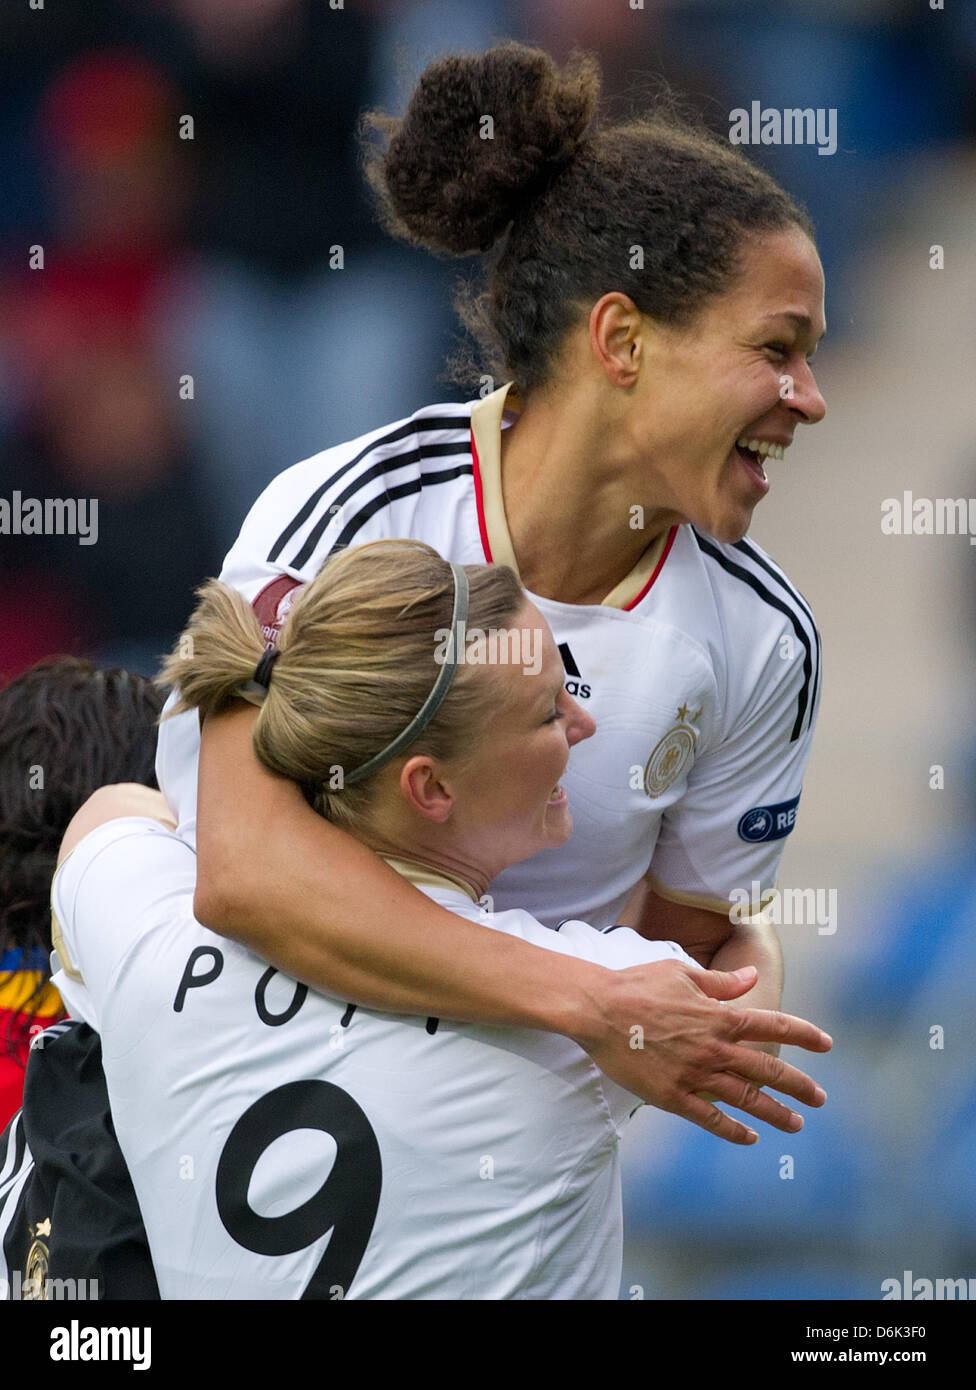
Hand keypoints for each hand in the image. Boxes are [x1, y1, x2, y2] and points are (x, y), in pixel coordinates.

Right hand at [573, 961, 830, 1144]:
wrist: (597, 1009)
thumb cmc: (637, 985)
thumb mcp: (682, 972)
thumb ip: (721, 981)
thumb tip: (752, 978)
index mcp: (719, 1016)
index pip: (773, 1025)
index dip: (804, 1034)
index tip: (826, 1044)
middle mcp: (714, 1048)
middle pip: (768, 1070)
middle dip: (799, 1085)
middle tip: (820, 1098)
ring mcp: (694, 1074)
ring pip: (745, 1099)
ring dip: (775, 1113)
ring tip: (796, 1125)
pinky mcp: (672, 1095)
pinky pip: (710, 1117)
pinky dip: (733, 1130)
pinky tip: (750, 1137)